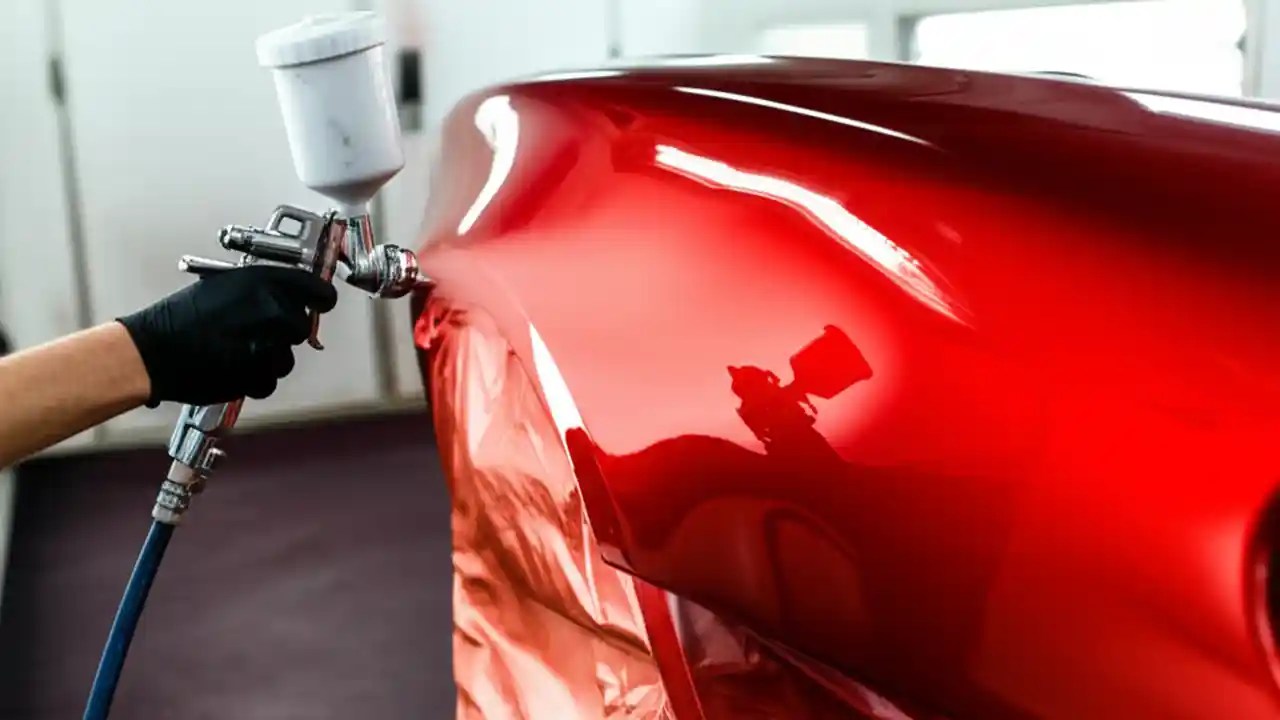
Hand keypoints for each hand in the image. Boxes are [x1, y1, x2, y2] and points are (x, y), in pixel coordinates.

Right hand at [117, 265, 337, 405]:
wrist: (152, 352)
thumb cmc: (178, 318)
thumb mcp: (221, 286)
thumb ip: (259, 290)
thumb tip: (285, 296)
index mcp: (262, 282)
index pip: (315, 288)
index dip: (322, 298)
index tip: (323, 303)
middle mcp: (271, 310)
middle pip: (301, 326)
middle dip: (284, 333)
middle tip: (256, 333)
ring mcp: (268, 344)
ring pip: (286, 357)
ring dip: (268, 358)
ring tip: (235, 352)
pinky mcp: (258, 374)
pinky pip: (269, 380)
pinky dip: (255, 379)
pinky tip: (231, 368)